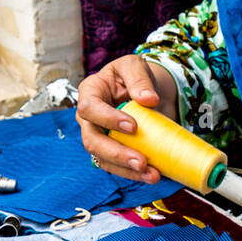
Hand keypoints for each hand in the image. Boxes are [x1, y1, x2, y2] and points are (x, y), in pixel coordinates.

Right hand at [76, 55, 177, 183]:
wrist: (144, 92)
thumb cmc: (134, 76)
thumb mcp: (135, 66)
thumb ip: (139, 79)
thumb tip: (149, 99)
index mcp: (90, 92)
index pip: (90, 108)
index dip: (108, 119)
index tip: (133, 126)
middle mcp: (89, 118)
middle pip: (92, 141)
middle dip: (117, 154)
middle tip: (141, 162)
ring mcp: (98, 137)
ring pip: (103, 159)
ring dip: (127, 170)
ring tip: (152, 175)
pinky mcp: (111, 152)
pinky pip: (117, 167)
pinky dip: (134, 174)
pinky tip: (153, 175)